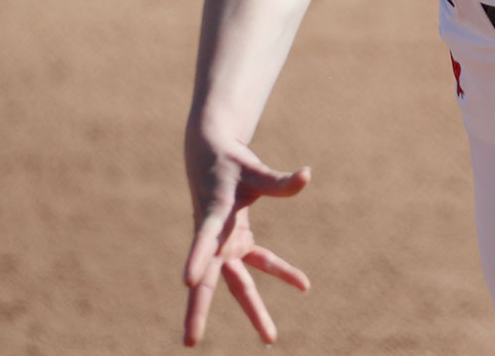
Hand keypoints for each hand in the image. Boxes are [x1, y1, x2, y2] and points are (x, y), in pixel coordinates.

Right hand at [182, 135, 312, 345]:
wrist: (210, 156)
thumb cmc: (229, 163)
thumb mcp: (254, 169)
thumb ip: (279, 181)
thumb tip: (308, 175)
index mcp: (213, 215)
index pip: (203, 240)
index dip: (196, 258)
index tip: (186, 280)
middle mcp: (215, 238)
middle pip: (208, 279)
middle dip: (199, 310)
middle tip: (191, 342)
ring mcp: (226, 244)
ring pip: (238, 283)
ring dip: (254, 309)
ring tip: (270, 338)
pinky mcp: (238, 242)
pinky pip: (261, 262)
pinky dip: (282, 271)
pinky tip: (304, 285)